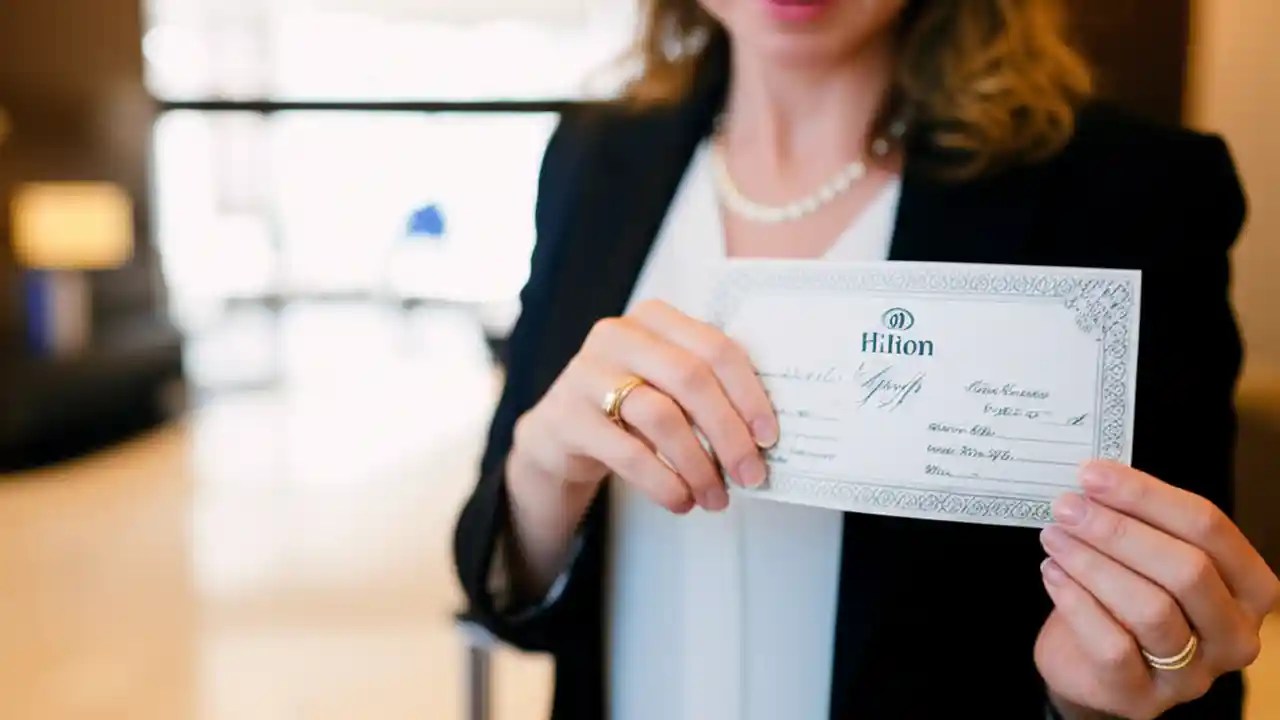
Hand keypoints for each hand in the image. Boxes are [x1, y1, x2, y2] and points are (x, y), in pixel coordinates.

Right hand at [510, 299, 776, 512]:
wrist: (559, 436)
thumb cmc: (630, 409)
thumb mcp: (666, 385)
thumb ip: (709, 390)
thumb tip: (764, 435)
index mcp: (655, 318)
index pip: (715, 348)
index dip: (749, 394)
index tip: (769, 437)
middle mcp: (618, 335)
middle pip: (691, 378)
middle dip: (729, 433)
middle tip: (751, 475)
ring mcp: (587, 373)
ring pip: (661, 416)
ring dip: (698, 465)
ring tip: (717, 498)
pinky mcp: (567, 416)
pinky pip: (628, 452)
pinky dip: (663, 482)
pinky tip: (681, 501)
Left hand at [1036, 460, 1279, 718]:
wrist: (1090, 665)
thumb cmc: (1125, 597)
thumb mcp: (1146, 557)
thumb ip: (1139, 521)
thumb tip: (1097, 479)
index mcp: (1249, 588)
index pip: (1209, 528)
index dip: (1148, 496)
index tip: (1092, 475)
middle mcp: (1234, 634)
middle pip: (1187, 569)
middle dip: (1119, 530)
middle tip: (1067, 507)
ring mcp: (1192, 674)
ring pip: (1151, 608)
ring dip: (1093, 563)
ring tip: (1054, 536)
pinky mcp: (1143, 697)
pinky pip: (1112, 645)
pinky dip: (1076, 601)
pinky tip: (1051, 573)